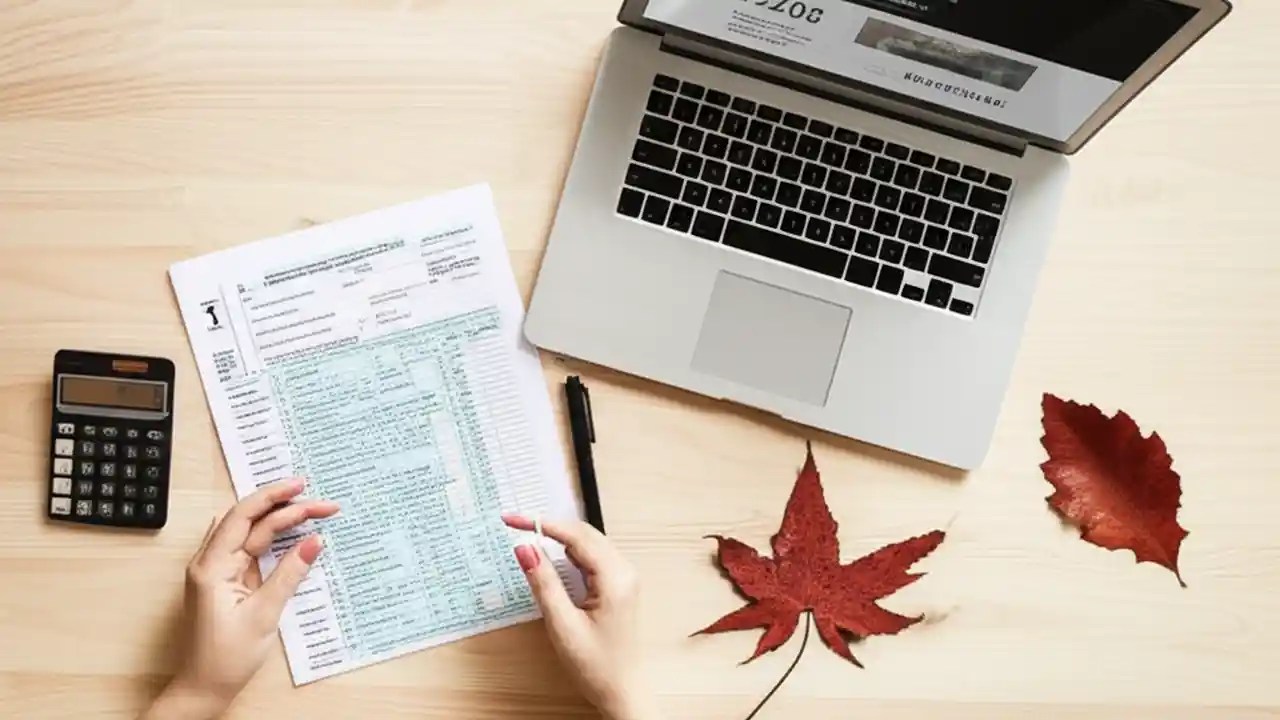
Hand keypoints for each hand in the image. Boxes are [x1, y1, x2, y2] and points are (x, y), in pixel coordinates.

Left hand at [140, 479, 338, 719]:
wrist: (202, 689)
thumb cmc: (226, 658)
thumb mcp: (264, 614)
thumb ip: (289, 574)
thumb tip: (314, 542)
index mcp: (212, 567)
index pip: (244, 517)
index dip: (274, 498)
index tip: (303, 488)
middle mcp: (210, 563)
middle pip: (250, 521)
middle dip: (286, 508)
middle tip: (322, 503)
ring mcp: (217, 572)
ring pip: (251, 534)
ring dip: (280, 520)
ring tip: (311, 510)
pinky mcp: (226, 582)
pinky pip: (249, 549)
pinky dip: (270, 537)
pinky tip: (286, 529)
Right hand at [502, 515, 659, 719]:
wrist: (622, 692)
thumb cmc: (596, 666)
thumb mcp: (562, 625)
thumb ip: (543, 583)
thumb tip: (525, 549)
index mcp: (615, 578)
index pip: (576, 535)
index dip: (541, 523)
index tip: (512, 519)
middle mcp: (625, 571)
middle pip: (584, 534)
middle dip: (549, 527)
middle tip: (515, 525)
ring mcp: (624, 578)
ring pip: (589, 543)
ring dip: (560, 538)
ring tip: (529, 538)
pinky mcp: (619, 586)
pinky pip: (593, 558)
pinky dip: (570, 553)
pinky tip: (553, 560)